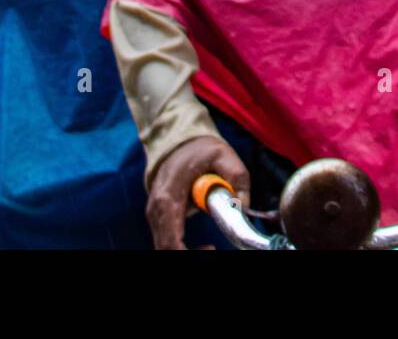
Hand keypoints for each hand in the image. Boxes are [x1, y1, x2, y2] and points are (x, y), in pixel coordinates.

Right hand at [146, 135, 249, 249]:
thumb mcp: (224, 155)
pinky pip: (166, 241)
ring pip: (164, 247)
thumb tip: (244, 204)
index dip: (189, 252)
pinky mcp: (158, 218)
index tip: (211, 248)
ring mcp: (154, 215)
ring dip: (186, 252)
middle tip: (212, 249)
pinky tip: (202, 245)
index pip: (171, 240)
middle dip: (189, 254)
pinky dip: (182, 248)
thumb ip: (237, 178)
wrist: (178, 143)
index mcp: (168, 197)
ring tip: (209, 247)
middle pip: (165, 249)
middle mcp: (156, 209)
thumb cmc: (199, 150)